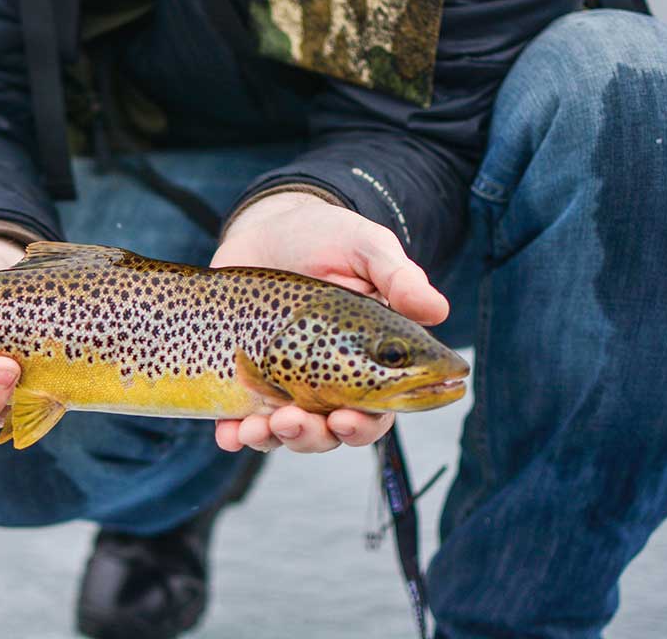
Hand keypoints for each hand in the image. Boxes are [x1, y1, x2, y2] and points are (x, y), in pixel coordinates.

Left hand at [210, 192, 448, 453]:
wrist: (270, 226)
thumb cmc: (330, 239)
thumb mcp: (366, 249)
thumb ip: (398, 278)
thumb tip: (438, 310)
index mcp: (369, 362)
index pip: (375, 411)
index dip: (364, 425)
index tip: (346, 420)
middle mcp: (328, 381)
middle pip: (328, 431)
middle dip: (312, 435)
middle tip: (294, 421)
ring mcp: (283, 382)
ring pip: (285, 431)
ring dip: (272, 439)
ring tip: (258, 427)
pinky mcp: (243, 376)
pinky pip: (239, 418)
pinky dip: (233, 434)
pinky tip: (228, 434)